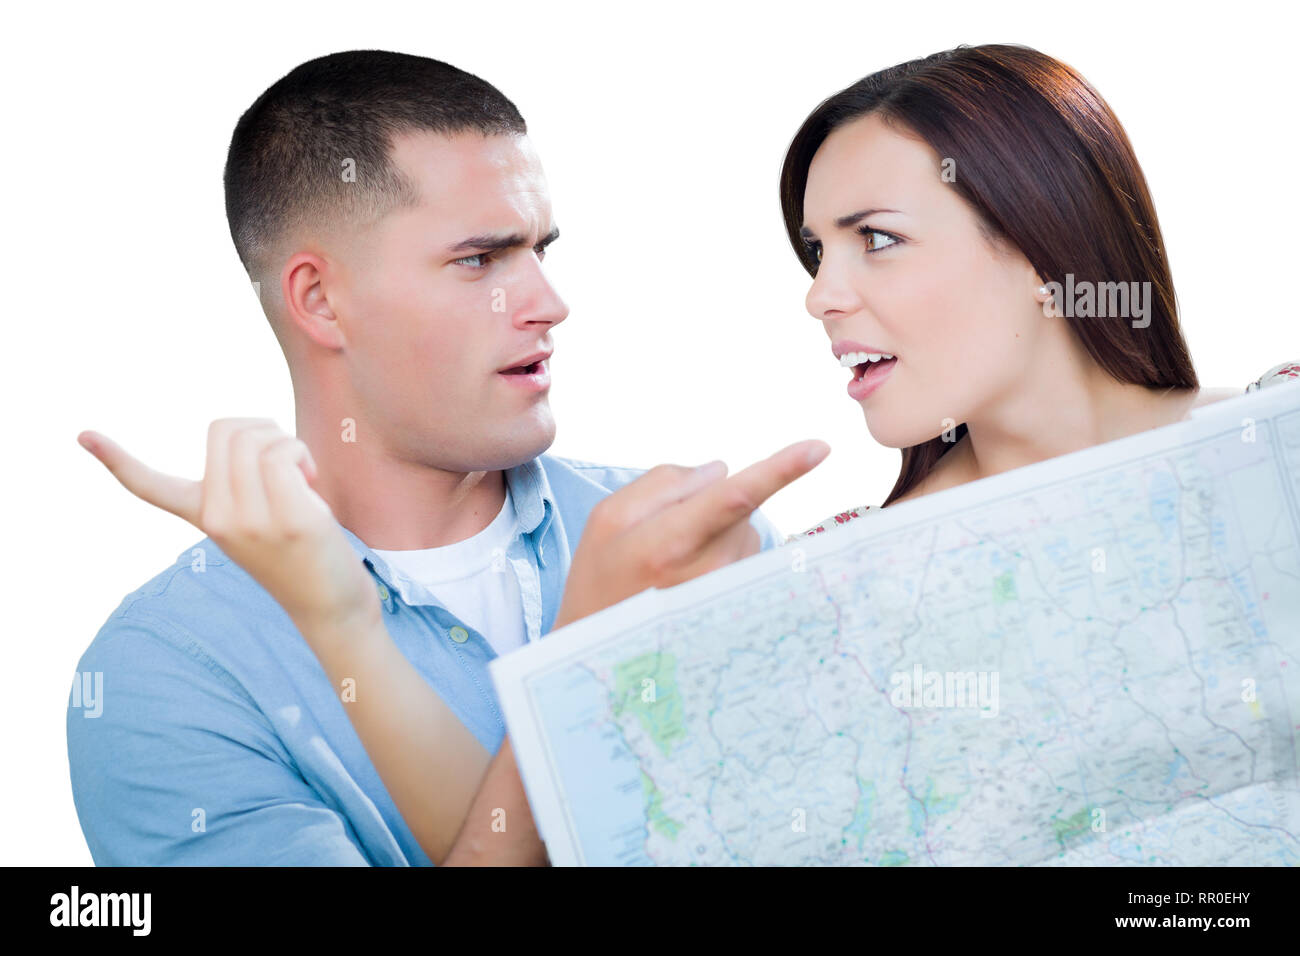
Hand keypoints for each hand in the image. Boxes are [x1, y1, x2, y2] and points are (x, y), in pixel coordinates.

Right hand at [77, 418, 377, 630]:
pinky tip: (312, 483)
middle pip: (224, 429)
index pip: (150, 487)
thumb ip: (244, 482)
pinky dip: (301, 454)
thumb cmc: (302, 553)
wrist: (330, 607)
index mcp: (204, 516)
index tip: (82, 435)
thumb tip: (253, 435)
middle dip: (261, 428)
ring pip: (256, 438)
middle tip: (286, 462)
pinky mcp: (288, 520)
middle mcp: (217, 519)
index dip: (115, 459)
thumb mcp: (258, 517)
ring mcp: (249, 521)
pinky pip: (282, 454)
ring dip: (288, 442)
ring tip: (302, 476)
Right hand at [554, 439, 829, 628]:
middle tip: (665, 537)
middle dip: (713, 505)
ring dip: (719, 537)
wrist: (598, 658)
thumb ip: (662, 483)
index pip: (734, 498)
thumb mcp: (607, 521)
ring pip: (745, 535)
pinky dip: (723, 562)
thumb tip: (721, 470)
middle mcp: (707, 576)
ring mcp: (728, 600)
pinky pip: (746, 564)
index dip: (780, 469)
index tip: (820, 448)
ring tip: (674, 570)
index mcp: (667, 546)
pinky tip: (691, 587)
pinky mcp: (741, 613)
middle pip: (740, 508)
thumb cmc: (600, 584)